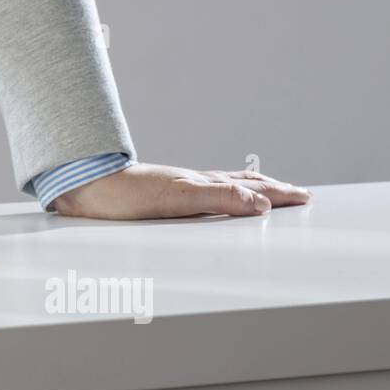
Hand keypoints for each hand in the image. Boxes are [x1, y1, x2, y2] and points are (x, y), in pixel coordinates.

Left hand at [51, 163, 311, 219]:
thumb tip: (262, 205)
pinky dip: (220, 197)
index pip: (251, 189)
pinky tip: (209, 201)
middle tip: (298, 193)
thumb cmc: (125, 195)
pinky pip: (202, 196)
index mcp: (202, 184)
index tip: (305, 197)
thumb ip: (219, 200)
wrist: (84, 186)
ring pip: (223, 187)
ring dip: (249, 191)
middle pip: (242, 184)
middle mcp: (193, 184)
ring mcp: (177, 188)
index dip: (280, 194)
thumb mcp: (178, 198)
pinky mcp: (160, 197)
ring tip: (264, 193)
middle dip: (273, 190)